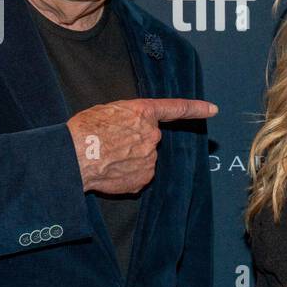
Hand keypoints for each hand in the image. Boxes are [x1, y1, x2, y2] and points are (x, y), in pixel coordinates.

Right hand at [67, 97, 217, 194]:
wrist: (73, 156)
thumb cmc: (84, 130)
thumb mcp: (106, 111)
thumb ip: (127, 119)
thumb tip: (130, 133)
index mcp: (142, 112)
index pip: (175, 108)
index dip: (196, 108)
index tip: (213, 109)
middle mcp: (151, 134)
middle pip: (149, 138)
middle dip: (134, 142)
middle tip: (110, 144)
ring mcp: (150, 158)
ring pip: (144, 158)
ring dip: (129, 159)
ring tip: (106, 158)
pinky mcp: (144, 178)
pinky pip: (139, 176)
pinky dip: (127, 175)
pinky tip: (110, 171)